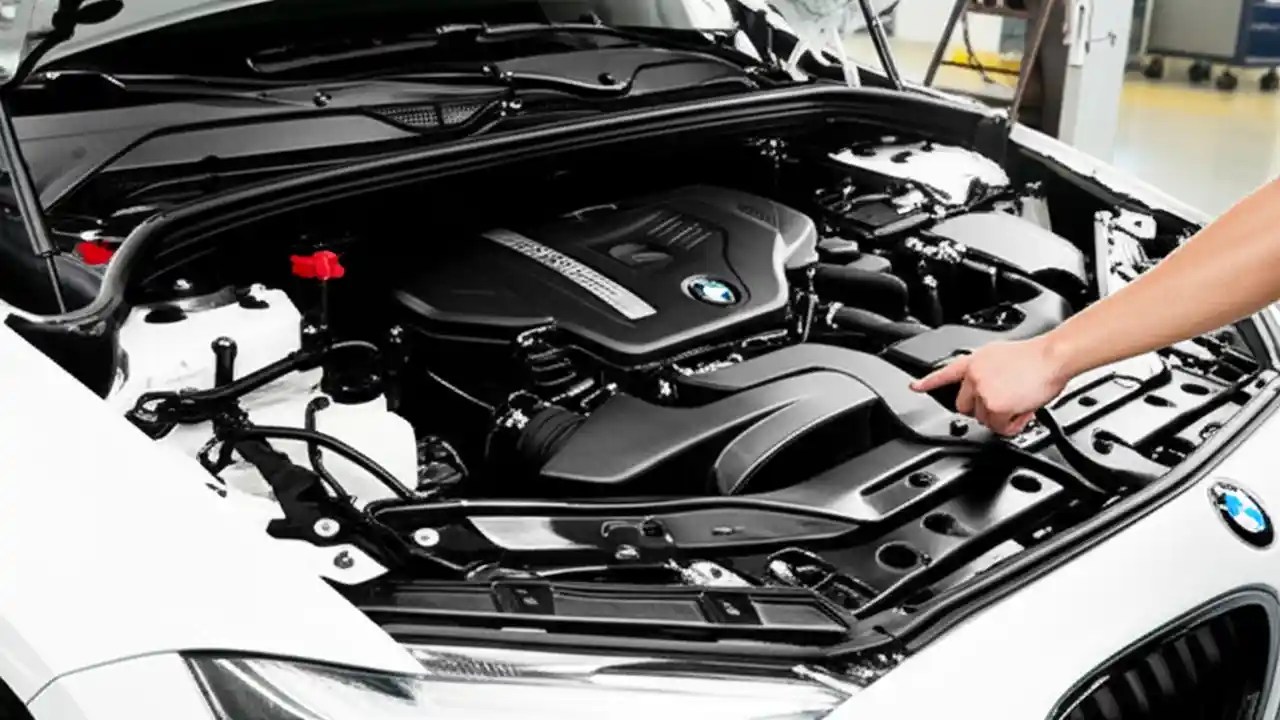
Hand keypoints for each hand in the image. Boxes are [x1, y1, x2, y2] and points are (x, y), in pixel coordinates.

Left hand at [909, 338, 1070, 435]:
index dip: (928, 382)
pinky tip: (1023, 410)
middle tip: (1005, 403)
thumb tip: (986, 389)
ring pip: (984, 419)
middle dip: (983, 410)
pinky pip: (1000, 428)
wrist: (1053, 357)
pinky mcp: (994, 406)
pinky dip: (1013, 424)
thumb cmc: (1037, 358)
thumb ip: (986, 372)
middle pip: (965, 407)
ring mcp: (982, 391)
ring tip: (1019, 402)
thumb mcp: (1001, 357)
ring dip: (1001, 417)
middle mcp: (974, 375)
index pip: (945, 373)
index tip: (915, 387)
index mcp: (974, 361)